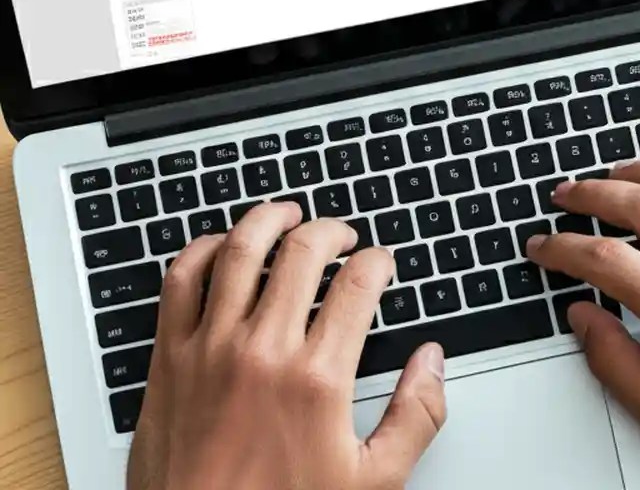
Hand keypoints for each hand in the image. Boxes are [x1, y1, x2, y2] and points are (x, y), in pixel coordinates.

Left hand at [129, 205, 446, 489]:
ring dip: (267, 220)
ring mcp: (209, 349)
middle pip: (301, 252)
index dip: (378, 260)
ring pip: (238, 251)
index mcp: (317, 378)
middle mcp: (262, 351)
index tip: (381, 261)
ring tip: (285, 214)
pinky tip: (218, 247)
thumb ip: (417, 416)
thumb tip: (432, 363)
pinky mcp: (169, 359)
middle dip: (331, 230)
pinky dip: (201, 251)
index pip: (358, 284)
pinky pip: (180, 282)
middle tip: (342, 234)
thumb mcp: (373, 482)